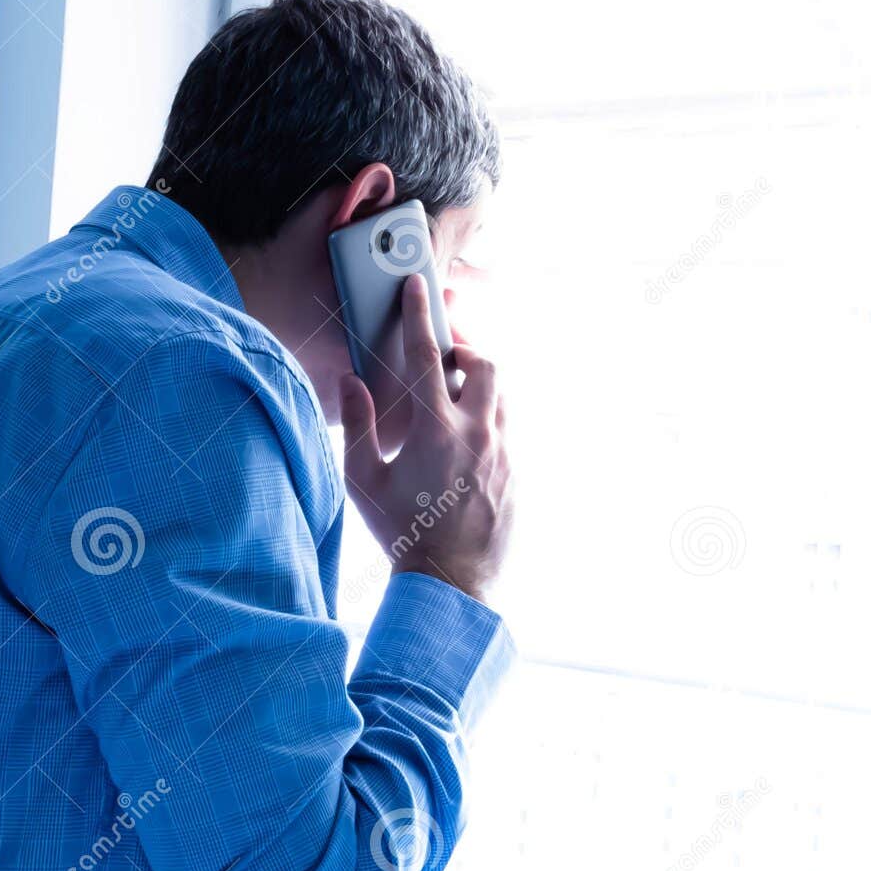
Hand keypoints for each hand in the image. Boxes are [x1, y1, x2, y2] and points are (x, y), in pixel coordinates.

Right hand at [339, 275, 511, 604]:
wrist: (451, 584)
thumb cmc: (401, 533)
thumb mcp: (364, 481)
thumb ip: (359, 425)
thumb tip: (353, 383)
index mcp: (435, 431)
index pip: (426, 355)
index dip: (419, 314)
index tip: (418, 286)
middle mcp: (476, 434)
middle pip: (482, 364)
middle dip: (463, 349)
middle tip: (442, 354)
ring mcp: (502, 453)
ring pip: (501, 394)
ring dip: (478, 383)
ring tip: (453, 395)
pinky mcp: (516, 473)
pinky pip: (507, 428)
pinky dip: (487, 417)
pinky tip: (465, 438)